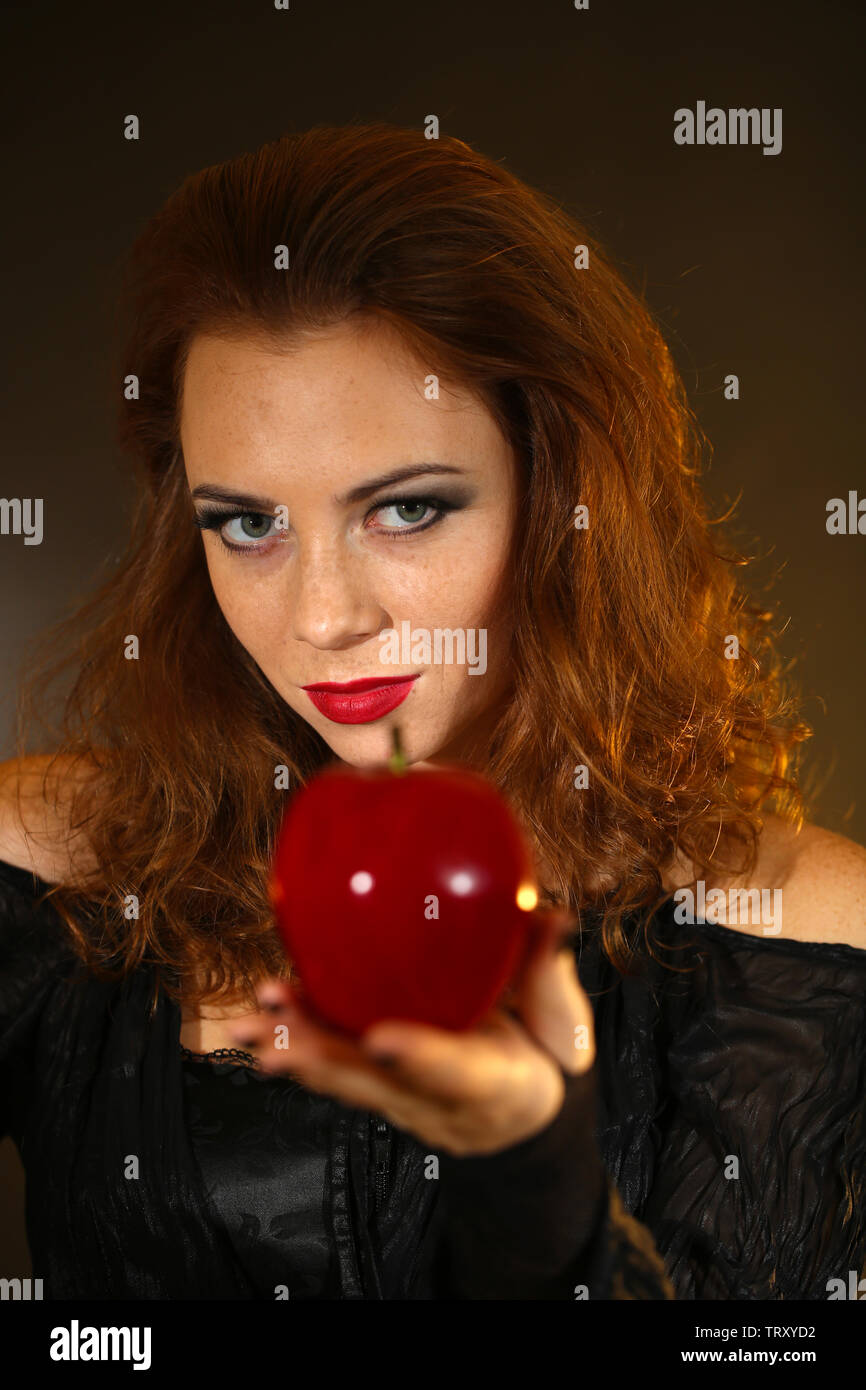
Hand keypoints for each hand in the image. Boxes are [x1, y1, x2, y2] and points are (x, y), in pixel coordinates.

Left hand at [227, 911, 595, 1155]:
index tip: (380, 1039)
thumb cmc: (545, 1062)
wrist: (527, 1123)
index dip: (417, 1057)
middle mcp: (438, 1102)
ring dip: (293, 1052)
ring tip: (248, 1029)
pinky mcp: (381, 1088)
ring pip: (343, 1080)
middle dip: (321, 1062)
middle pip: (375, 1085)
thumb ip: (546, 970)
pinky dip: (294, 1046)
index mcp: (493, 1082)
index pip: (454, 1072)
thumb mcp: (561, 1025)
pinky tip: (257, 1025)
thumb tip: (552, 914)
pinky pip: (333, 1071)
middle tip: (273, 1044)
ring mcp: (404, 1100)